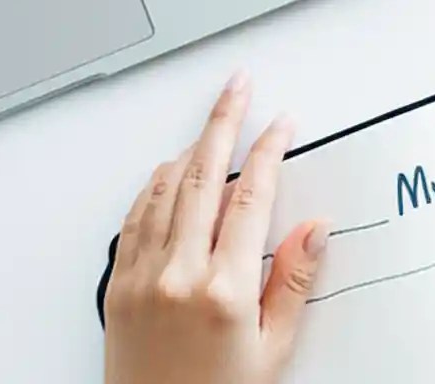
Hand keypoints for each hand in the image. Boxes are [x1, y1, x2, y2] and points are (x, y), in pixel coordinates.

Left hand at [104, 72, 327, 383]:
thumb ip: (293, 281)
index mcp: (225, 289)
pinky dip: (155, 186)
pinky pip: (136, 217)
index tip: (282, 126)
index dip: (269, 151)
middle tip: (237, 87)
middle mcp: (179, 274)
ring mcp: (143, 276)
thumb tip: (314, 229)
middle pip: (204, 175)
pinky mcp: (120, 284)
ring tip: (210, 125)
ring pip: (165, 189)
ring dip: (190, 149)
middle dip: (224, 121)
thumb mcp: (274, 348)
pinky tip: (169, 173)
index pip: (252, 197)